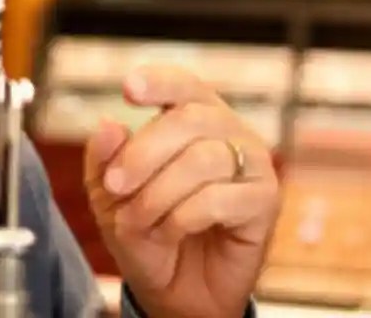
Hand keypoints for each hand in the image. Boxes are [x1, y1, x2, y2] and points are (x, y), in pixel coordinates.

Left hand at [83, 65, 280, 317]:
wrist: (173, 288)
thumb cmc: (145, 230)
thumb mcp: (109, 194)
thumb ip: (104, 158)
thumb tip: (108, 124)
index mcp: (191, 118)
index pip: (183, 85)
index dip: (159, 82)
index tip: (128, 89)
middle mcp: (227, 132)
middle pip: (189, 119)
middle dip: (142, 154)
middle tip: (115, 186)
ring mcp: (252, 164)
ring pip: (202, 159)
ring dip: (158, 194)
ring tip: (139, 220)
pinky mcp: (266, 200)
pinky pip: (218, 199)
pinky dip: (181, 218)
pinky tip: (170, 232)